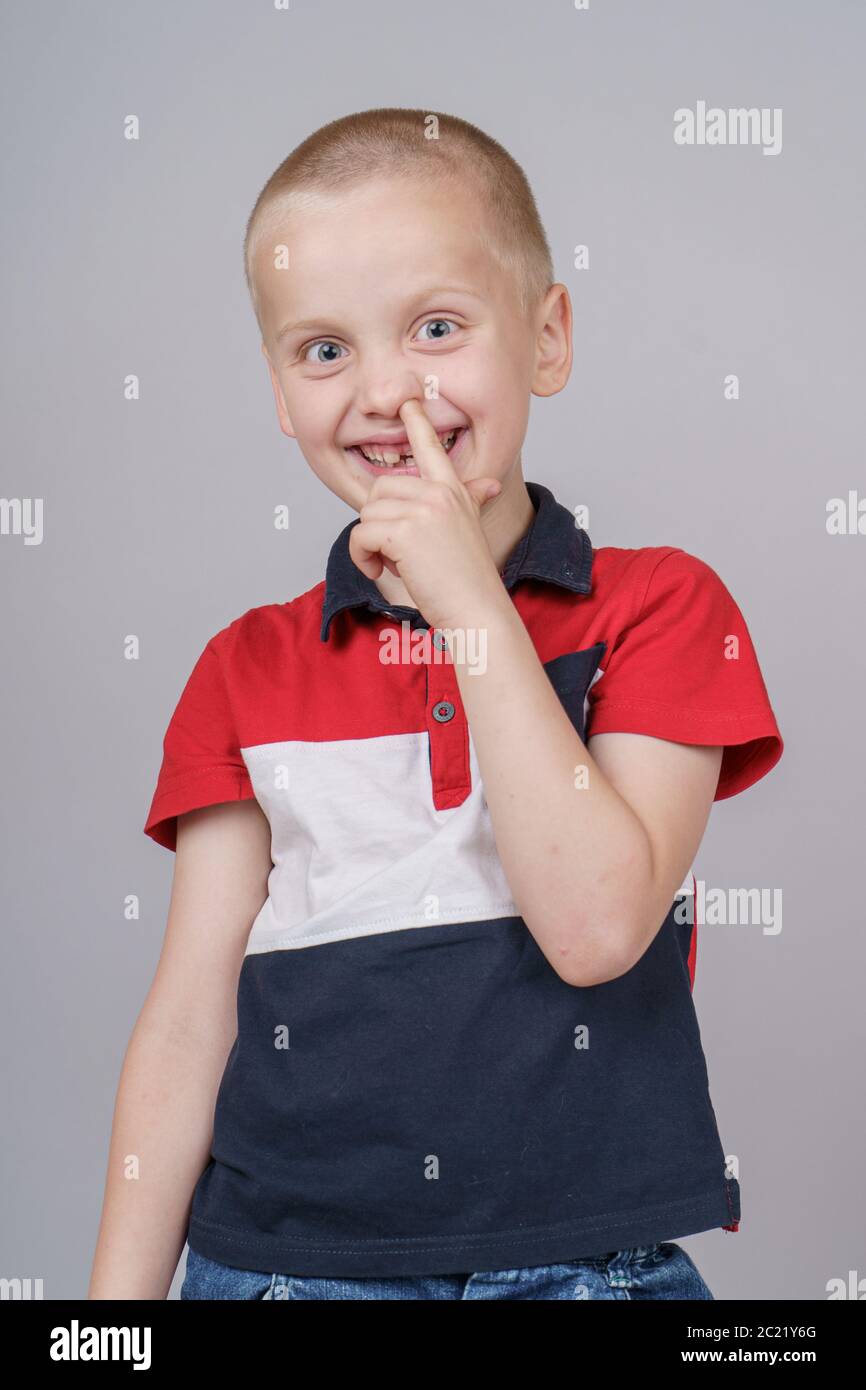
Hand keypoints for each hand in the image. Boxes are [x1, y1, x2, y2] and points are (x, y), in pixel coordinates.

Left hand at [348, 398, 504, 631]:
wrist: (478, 610)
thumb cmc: (470, 577)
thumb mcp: (470, 528)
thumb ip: (472, 499)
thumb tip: (489, 485)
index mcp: (453, 490)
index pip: (430, 446)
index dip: (416, 421)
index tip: (407, 398)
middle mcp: (439, 493)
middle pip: (380, 489)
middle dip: (377, 523)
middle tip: (396, 553)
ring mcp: (423, 510)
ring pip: (367, 514)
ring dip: (369, 546)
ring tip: (393, 565)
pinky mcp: (404, 531)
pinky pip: (360, 535)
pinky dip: (362, 558)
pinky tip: (382, 572)